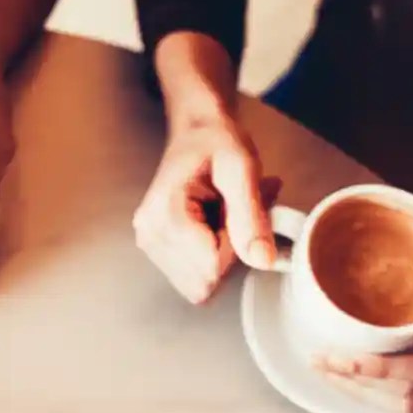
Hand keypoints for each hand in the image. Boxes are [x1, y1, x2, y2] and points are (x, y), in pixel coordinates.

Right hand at [133, 112, 281, 302]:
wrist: (197, 130)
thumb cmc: (216, 141)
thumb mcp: (241, 169)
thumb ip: (250, 215)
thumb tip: (262, 260)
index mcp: (166, 214)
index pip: (212, 267)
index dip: (238, 249)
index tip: (244, 212)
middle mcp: (150, 235)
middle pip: (205, 280)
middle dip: (232, 253)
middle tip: (239, 212)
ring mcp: (151, 244)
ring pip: (202, 281)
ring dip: (225, 255)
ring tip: (229, 215)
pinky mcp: (158, 249)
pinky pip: (197, 274)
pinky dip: (215, 255)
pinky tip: (219, 224)